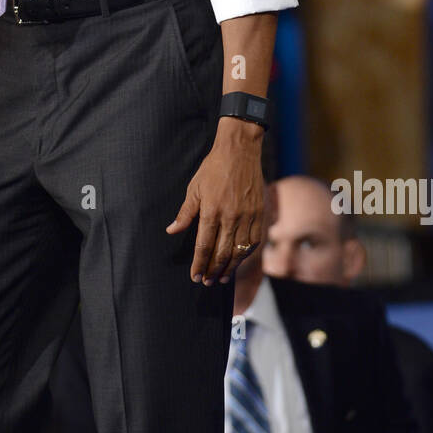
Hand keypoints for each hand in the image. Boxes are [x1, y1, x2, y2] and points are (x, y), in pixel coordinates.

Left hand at [167, 120, 266, 283]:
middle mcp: (231, 217)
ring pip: (240, 251)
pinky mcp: (260, 212)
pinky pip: (255, 241)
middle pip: (222, 253)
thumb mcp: (194, 188)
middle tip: (207, 282)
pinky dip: (247, 254)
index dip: (199, 264)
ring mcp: (248, 215)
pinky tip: (240, 259)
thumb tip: (172, 231)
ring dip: (230, 267)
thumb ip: (185, 213)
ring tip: (222, 278)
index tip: (195, 276)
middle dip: (213, 271)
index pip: (204, 245)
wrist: (240, 150)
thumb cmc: (213, 168)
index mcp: (212, 211)